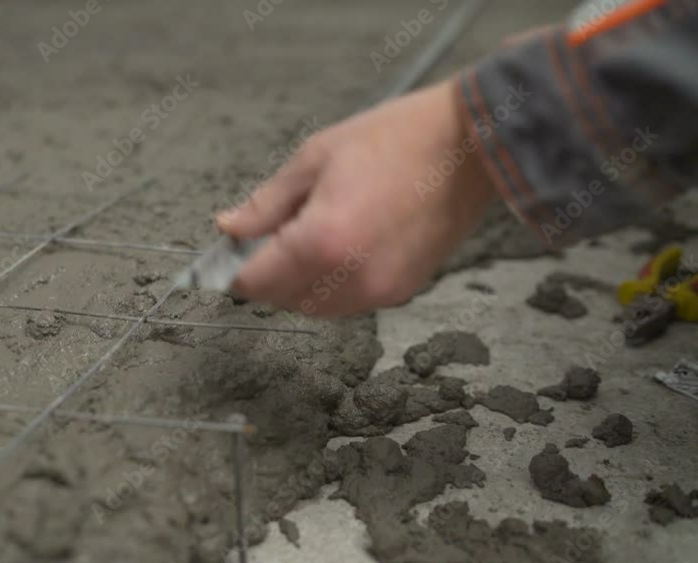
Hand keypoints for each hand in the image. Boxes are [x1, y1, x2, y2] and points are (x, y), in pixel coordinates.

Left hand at [216, 79, 496, 315]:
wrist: (472, 147)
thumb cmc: (396, 140)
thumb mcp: (316, 157)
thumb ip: (267, 203)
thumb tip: (229, 228)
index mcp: (321, 242)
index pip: (256, 282)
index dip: (235, 271)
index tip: (230, 254)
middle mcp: (349, 278)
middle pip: (283, 301)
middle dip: (267, 278)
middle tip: (270, 238)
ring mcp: (379, 291)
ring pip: (316, 309)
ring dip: (299, 285)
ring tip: (309, 239)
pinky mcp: (402, 292)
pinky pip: (349, 303)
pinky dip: (332, 286)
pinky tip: (341, 249)